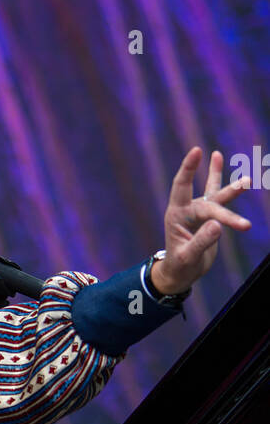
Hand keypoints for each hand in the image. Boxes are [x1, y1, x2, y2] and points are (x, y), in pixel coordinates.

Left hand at [151, 147, 251, 296]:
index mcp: (176, 215)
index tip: (197, 151)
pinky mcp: (210, 216)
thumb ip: (201, 241)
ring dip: (233, 189)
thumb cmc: (180, 265)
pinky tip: (223, 163)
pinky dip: (225, 184)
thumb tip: (218, 225)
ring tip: (248, 181)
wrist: (180, 272)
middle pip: (210, 204)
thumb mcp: (187, 257)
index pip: (181, 187)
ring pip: (217, 196)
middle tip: (245, 227)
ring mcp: (199, 211)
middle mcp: (187, 209)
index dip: (189, 169)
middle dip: (227, 215)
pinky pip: (219, 198)